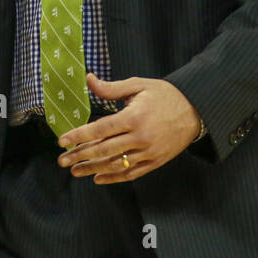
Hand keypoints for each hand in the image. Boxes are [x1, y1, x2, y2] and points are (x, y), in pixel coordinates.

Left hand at [56, 74, 202, 183]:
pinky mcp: (155, 161)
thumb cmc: (165, 95)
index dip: (78, 136)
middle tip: (62, 160)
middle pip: (103, 150)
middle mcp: (140, 137)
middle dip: (80, 156)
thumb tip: (88, 80)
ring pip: (115, 164)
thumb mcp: (139, 85)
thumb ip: (112, 88)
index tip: (62, 141)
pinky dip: (113, 178)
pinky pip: (131, 173)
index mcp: (134, 117)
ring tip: (75, 171)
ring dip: (92, 169)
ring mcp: (148, 152)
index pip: (100, 129)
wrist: (196, 111)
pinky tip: (98, 178)